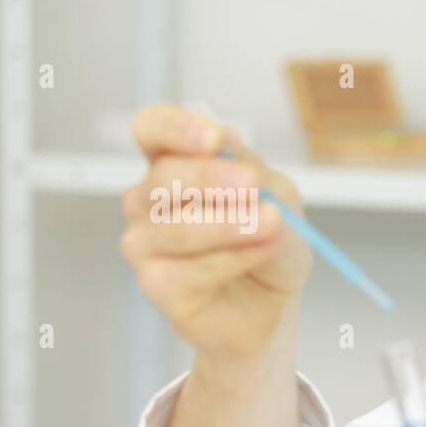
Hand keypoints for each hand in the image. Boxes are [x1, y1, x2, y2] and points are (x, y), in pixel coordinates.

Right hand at [119, 104, 312, 365]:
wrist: (276, 299)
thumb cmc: (271, 241)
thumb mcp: (280, 197)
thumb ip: (256, 174)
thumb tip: (228, 149)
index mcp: (173, 162)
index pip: (152, 129)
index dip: (176, 128)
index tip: (214, 139)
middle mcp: (148, 200)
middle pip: (163, 177)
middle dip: (210, 178)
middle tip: (253, 184)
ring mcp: (145, 243)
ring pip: (175, 227)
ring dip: (228, 224)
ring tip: (271, 224)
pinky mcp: (156, 285)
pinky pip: (187, 271)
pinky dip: (232, 259)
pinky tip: (260, 253)